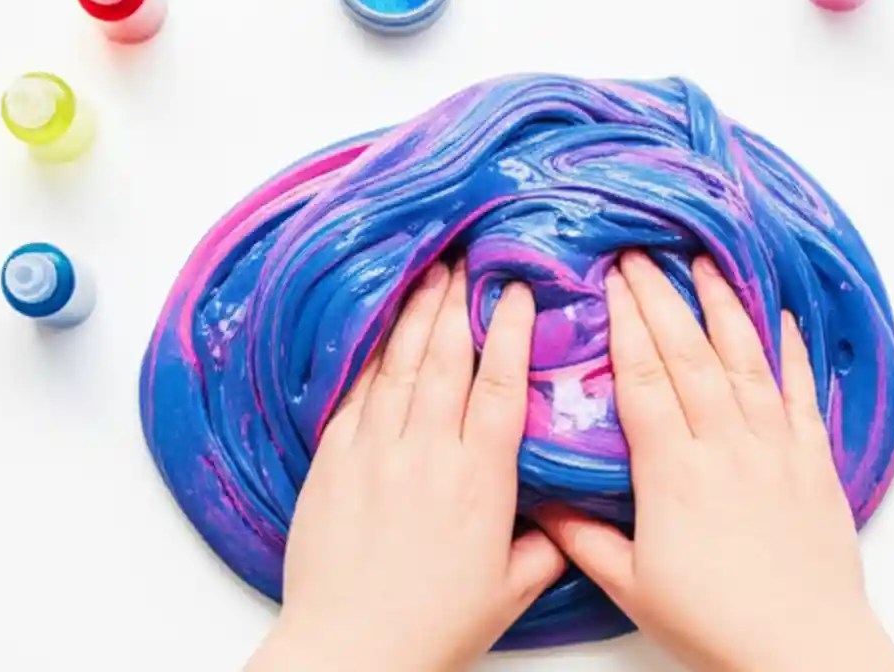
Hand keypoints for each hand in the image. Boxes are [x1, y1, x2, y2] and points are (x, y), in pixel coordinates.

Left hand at [249, 263, 564, 671]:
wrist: (352, 648)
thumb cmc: (434, 626)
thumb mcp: (510, 591)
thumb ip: (543, 547)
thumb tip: (561, 524)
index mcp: (479, 479)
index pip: (501, 386)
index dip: (510, 332)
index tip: (517, 294)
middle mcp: (427, 453)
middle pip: (445, 359)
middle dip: (457, 304)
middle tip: (467, 261)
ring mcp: (374, 452)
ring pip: (399, 366)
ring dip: (416, 316)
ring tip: (429, 276)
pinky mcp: (332, 462)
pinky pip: (354, 395)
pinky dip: (370, 359)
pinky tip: (379, 334)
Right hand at [535, 252, 893, 671]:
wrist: (802, 650)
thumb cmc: (715, 623)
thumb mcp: (632, 588)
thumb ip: (584, 540)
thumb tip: (543, 502)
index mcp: (673, 473)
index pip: (643, 381)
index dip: (626, 327)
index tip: (612, 284)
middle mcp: (724, 446)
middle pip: (689, 356)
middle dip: (662, 299)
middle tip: (642, 256)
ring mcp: (774, 448)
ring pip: (745, 361)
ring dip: (722, 307)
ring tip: (705, 264)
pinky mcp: (813, 461)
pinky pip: (801, 392)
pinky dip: (790, 350)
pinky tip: (781, 316)